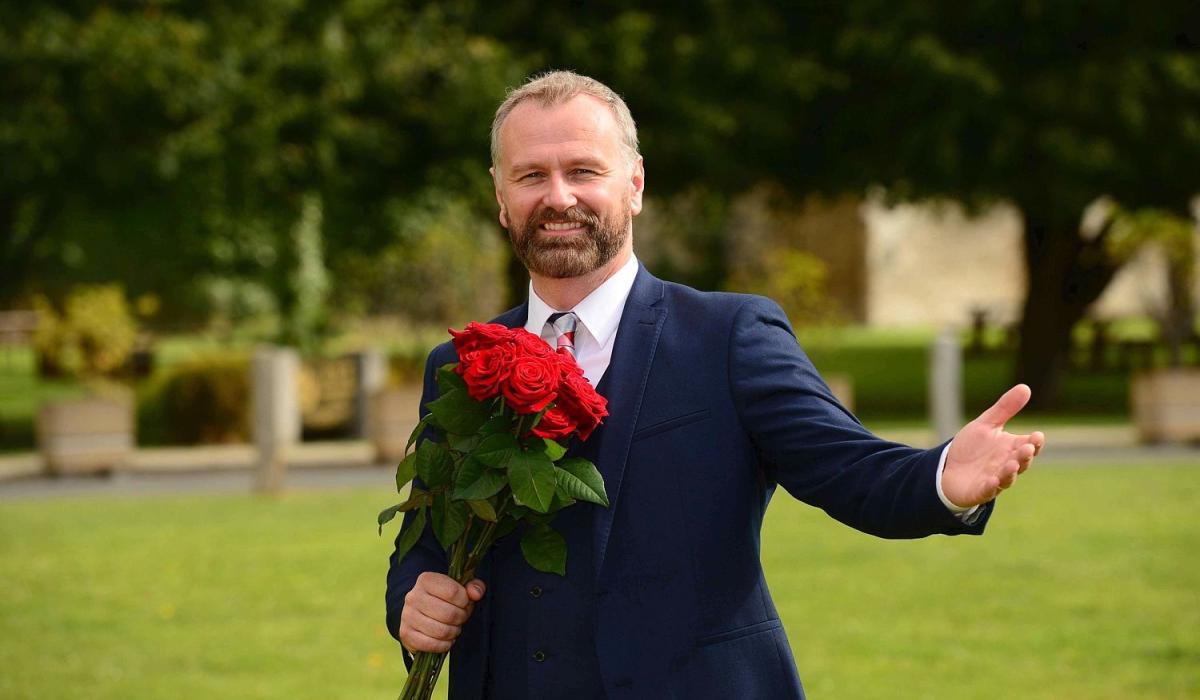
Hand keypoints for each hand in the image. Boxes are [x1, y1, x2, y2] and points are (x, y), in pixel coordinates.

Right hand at [399, 572, 485, 653]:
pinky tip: (445, 639)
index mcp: (426, 580)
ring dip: (453, 632)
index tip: (465, 603)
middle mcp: (413, 596)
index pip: (453, 592)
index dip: (465, 601)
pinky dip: (444, 645)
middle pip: (449, 614)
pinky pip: (431, 645)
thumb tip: (476, 593)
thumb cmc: (444, 599)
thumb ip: (473, 586)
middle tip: (461, 617)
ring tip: (453, 627)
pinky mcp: (406, 634)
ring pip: (441, 631)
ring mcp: (407, 616)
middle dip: (461, 618)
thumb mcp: (460, 588)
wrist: (419, 613)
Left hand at [942, 384, 1045, 508]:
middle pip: (1021, 461)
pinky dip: (991, 487)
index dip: (1035, 442)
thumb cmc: (972, 447)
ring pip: (1008, 477)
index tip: (1037, 436)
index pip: (1030, 445)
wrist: (949, 468)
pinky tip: (992, 481)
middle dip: (1025, 456)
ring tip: (1012, 464)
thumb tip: (1026, 387)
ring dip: (1011, 472)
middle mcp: (1007, 464)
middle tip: (1026, 448)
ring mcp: (995, 479)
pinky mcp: (980, 491)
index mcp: (1012, 448)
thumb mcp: (987, 424)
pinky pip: (988, 491)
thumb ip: (1005, 408)